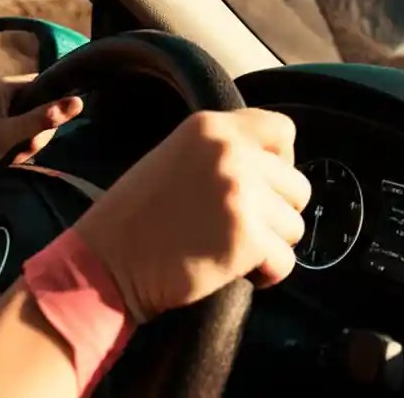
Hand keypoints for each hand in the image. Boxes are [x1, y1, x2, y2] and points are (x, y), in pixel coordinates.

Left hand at [0, 75, 82, 198]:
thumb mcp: (9, 135)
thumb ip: (43, 119)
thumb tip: (78, 102)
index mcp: (6, 87)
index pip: (48, 84)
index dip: (54, 105)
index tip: (48, 125)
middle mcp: (6, 97)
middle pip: (43, 111)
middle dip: (37, 134)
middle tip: (22, 147)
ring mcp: (3, 116)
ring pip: (35, 129)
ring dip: (28, 147)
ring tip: (10, 157)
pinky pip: (22, 140)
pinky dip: (18, 153)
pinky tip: (6, 161)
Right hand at [74, 109, 309, 321]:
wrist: (106, 263)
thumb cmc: (136, 217)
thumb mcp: (176, 158)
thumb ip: (222, 153)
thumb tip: (273, 170)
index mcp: (211, 128)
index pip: (282, 131)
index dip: (281, 163)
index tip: (262, 186)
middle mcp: (231, 153)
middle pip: (297, 185)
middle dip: (276, 213)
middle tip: (240, 228)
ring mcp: (241, 195)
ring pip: (295, 226)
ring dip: (272, 245)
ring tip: (233, 250)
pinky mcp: (247, 238)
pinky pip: (285, 260)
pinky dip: (267, 274)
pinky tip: (235, 271)